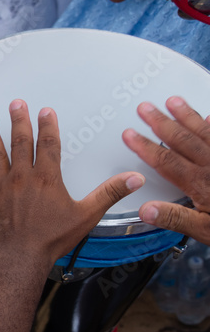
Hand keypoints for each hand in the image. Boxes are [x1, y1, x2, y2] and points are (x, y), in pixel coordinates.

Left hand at [0, 100, 142, 265]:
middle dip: (18, 120)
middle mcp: (22, 176)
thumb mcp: (86, 215)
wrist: (20, 257)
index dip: (48, 126)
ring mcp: (0, 186)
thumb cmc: (52, 238)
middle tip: (15, 104)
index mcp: (46, 178)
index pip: (48, 144)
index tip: (45, 111)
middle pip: (20, 142)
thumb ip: (109, 193)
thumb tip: (134, 178)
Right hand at [122, 96, 209, 244]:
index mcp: (200, 183)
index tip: (130, 135)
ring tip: (174, 101)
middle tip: (146, 108)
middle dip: (160, 122)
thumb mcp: (206, 230)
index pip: (165, 160)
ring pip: (204, 130)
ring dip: (187, 115)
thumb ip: (176, 218)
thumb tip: (147, 210)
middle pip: (182, 139)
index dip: (145, 146)